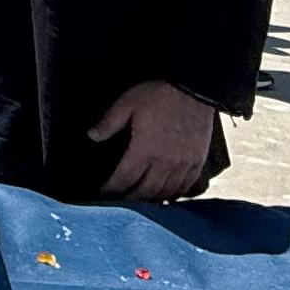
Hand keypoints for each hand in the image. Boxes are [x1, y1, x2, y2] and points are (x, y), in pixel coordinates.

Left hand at [89, 80, 221, 200]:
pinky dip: (173, 195)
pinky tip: (165, 195)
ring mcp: (183, 165)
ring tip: (139, 202)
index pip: (124, 179)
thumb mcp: (128, 103)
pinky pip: (185, 188)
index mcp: (144, 150)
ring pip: (165, 193)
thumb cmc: (160, 94)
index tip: (103, 192)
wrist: (195, 87)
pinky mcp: (197, 162)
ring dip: (150, 200)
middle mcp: (164, 163)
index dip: (111, 189)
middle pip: (144, 192)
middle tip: (119, 201)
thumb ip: (108, 122)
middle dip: (129, 199)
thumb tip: (92, 136)